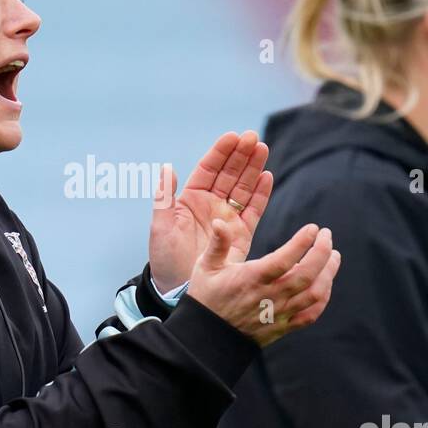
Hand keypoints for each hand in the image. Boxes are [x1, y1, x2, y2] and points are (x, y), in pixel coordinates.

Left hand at [148, 131, 272, 292]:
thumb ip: (164, 198)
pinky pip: (253, 210)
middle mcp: (211, 205)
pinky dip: (261, 194)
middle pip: (230, 174)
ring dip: (254, 168)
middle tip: (254, 138)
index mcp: (190, 200)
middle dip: (241, 155)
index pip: (209, 169)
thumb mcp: (160, 228)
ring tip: (263, 150)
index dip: (221, 152)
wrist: (178, 290)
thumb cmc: (165, 259)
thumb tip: (166, 168)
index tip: (233, 137)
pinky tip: (267, 177)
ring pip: (243, 187)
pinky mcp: (240, 234)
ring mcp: (227, 218)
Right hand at [188, 220, 340, 346]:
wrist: (207, 338)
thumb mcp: (206, 267)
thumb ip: (218, 243)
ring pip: (314, 294)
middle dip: (322, 253)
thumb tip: (219, 221)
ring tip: (334, 255)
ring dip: (329, 273)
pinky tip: (326, 284)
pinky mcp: (283, 327)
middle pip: (306, 275)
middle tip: (327, 235)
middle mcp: (269, 296)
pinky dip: (323, 298)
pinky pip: (311, 314)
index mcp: (252, 279)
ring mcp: (279, 313)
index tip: (313, 228)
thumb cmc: (206, 298)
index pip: (284, 259)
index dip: (302, 243)